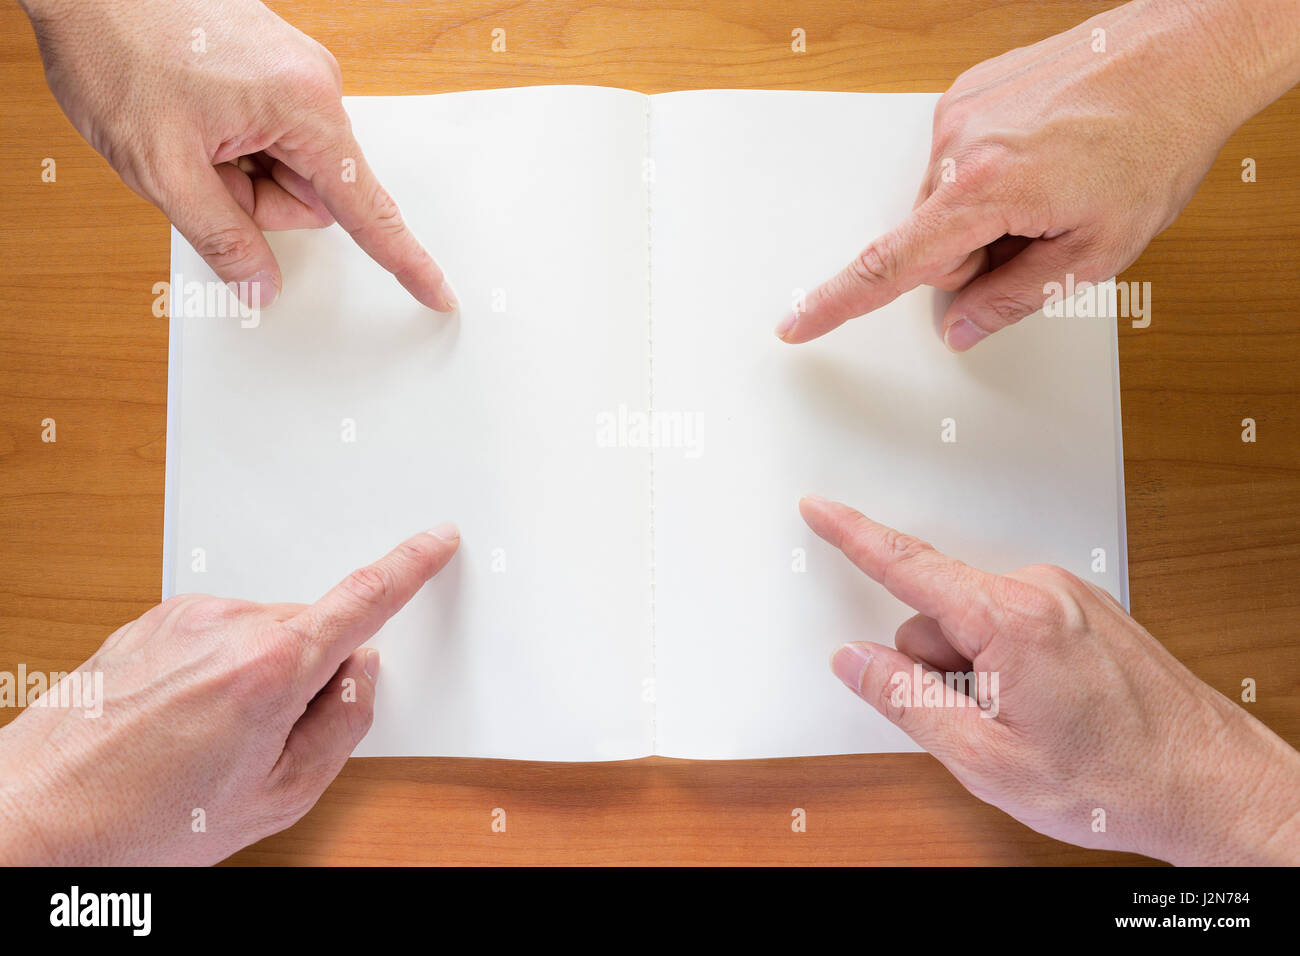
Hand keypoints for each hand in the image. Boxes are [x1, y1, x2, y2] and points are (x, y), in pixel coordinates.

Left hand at [0, 525, 459, 864]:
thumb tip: (360, 676)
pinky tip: (184, 722)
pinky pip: (218, 635)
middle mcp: (227, 624)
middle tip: (270, 740)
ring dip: (261, 675)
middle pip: (312, 629)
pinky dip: (219, 670)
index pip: (364, 598)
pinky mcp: (153, 620)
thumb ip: (343, 725)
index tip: (435, 541)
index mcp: (271, 667)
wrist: (38, 815)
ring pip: (265, 633)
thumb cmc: (142, 820)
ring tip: (210, 740)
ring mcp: (184, 618)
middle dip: (312, 675)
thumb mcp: (278, 796)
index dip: (411, 564)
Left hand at [19, 0, 455, 310]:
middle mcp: (313, 82)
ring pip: (288, 162)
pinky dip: (234, 139)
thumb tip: (260, 284)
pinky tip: (194, 114)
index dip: (402, 258)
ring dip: (241, 168)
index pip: (365, 206)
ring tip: (188, 133)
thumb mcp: (163, 168)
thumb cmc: (116, 49)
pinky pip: (271, 129)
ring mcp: (294, 68)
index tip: (437, 292)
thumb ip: (222, 236)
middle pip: (313, 189)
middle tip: (198, 170)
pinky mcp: (274, 62)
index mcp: (303, 106)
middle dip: (258, 197)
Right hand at [775, 0, 1299, 349]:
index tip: (798, 323)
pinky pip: (959, 160)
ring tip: (1056, 186)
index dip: (839, 302)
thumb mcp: (1096, 251)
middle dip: (977, 255)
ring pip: (946, 201)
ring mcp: (960, 110)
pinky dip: (993, 175)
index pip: (891, 263)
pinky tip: (1046, 157)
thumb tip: (962, 327)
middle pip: (931, 239)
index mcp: (986, 188)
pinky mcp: (969, 91)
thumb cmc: (1154, 141)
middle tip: (1045, 234)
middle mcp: (958, 142)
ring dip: (988, 212)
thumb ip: (1015, 298)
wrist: (1185, 56)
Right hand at [799, 496, 1299, 864]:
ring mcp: (1067, 598)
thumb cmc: (1118, 778)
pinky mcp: (1084, 612)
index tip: (819, 509)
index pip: (908, 565)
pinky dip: (1006, 665)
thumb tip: (857, 661)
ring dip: (975, 672)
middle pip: (937, 613)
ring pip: (974, 625)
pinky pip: (1011, 626)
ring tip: (1024, 724)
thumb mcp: (985, 759)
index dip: (852, 536)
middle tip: (979, 724)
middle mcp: (1041, 591)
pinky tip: (1044, 710)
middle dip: (935, 667)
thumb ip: (906, 701)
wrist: (1210, 786)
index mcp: (1010, 619)